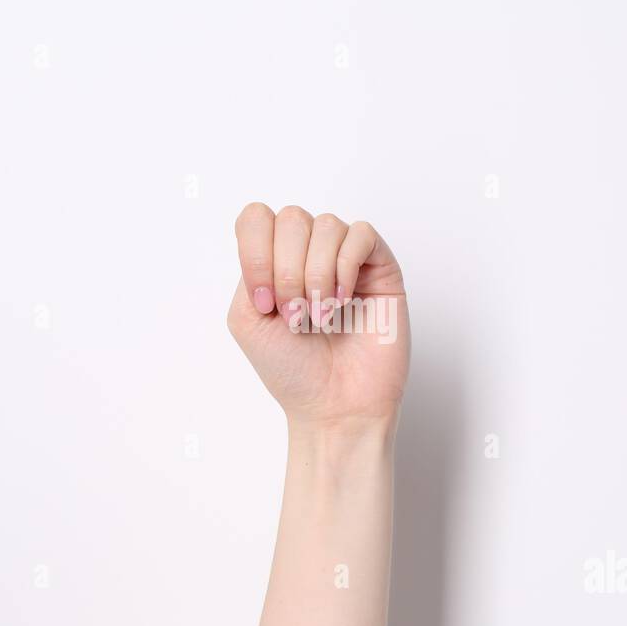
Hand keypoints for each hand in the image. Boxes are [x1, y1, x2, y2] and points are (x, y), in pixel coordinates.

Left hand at [227, 203, 409, 430]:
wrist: (335, 407)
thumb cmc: (294, 371)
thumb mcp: (246, 319)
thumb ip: (248, 271)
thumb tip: (274, 243)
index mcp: (274, 262)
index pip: (257, 218)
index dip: (255, 253)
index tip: (264, 302)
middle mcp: (309, 254)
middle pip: (291, 218)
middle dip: (287, 271)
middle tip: (295, 316)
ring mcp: (345, 258)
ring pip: (326, 226)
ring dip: (317, 275)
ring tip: (321, 316)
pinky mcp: (380, 268)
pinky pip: (361, 235)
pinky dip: (345, 267)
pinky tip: (343, 301)